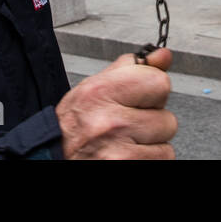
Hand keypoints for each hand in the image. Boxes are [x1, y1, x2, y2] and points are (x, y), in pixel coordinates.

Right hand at [54, 47, 176, 158]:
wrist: (53, 155)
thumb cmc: (75, 123)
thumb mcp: (96, 86)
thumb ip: (131, 69)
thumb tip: (163, 56)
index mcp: (101, 92)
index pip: (160, 83)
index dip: (153, 91)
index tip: (140, 96)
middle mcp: (110, 122)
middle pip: (167, 118)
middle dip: (152, 121)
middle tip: (128, 123)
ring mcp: (119, 150)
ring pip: (166, 143)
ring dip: (151, 143)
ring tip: (126, 141)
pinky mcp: (126, 166)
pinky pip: (162, 160)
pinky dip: (149, 158)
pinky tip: (128, 153)